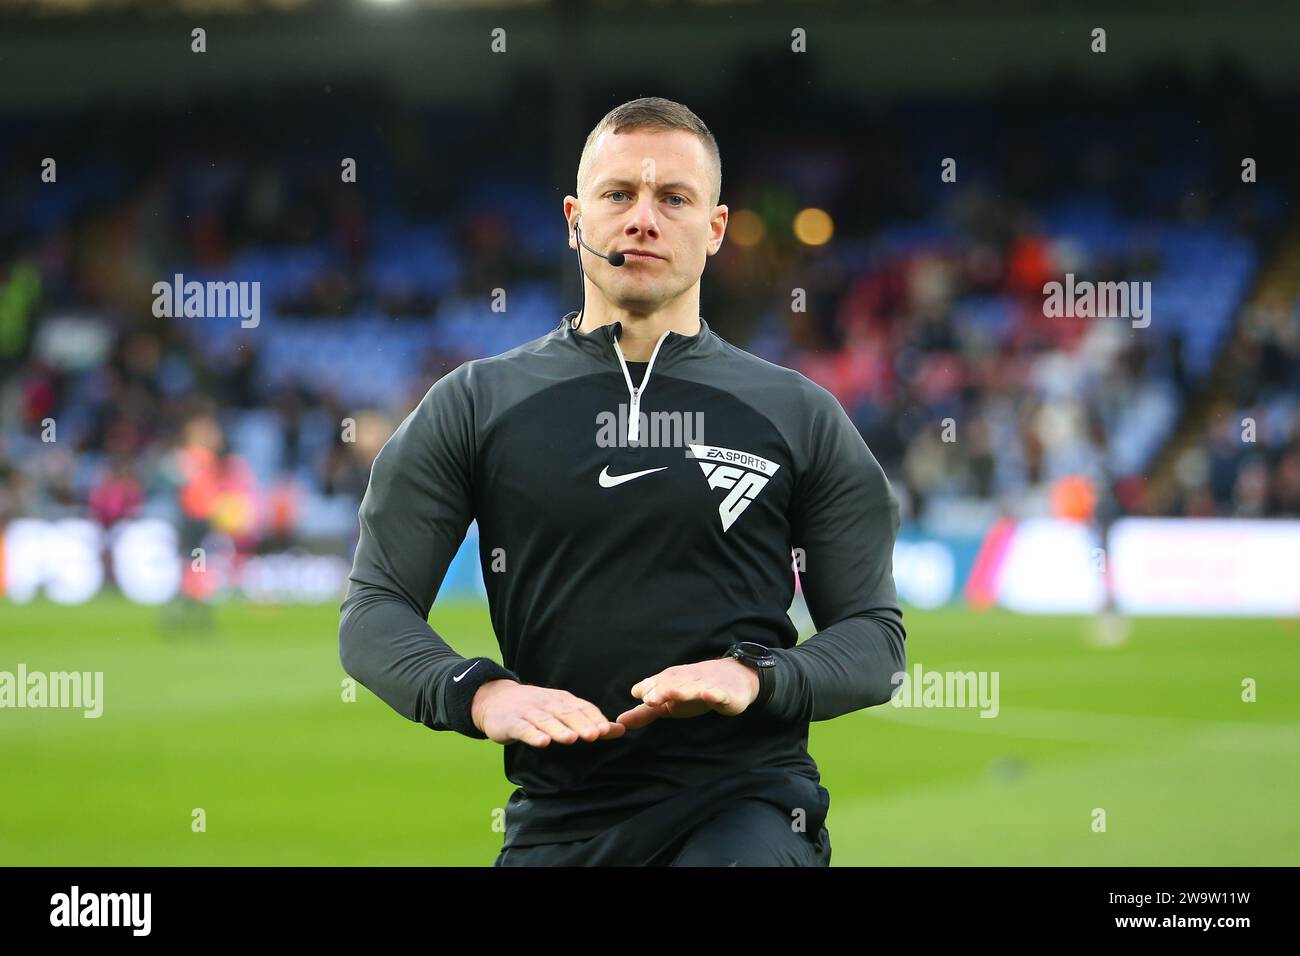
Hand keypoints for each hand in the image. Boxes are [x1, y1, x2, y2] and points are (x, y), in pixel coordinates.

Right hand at [471, 680, 626, 746]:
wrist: (495, 700)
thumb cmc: (535, 709)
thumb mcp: (562, 710)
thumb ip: (590, 721)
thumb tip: (620, 730)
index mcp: (562, 700)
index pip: (581, 707)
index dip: (593, 718)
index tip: (606, 730)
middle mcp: (547, 703)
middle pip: (566, 713)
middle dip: (581, 724)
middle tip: (594, 734)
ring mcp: (528, 712)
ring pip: (545, 720)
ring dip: (559, 729)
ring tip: (571, 739)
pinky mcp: (512, 722)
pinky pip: (524, 728)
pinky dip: (533, 735)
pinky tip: (543, 742)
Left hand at [615, 659, 759, 729]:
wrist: (733, 678)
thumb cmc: (694, 691)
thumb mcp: (669, 703)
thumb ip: (645, 712)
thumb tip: (619, 721)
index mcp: (672, 681)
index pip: (658, 683)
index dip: (649, 688)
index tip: (638, 694)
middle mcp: (687, 680)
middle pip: (673, 684)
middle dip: (661, 690)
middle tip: (648, 698)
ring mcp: (706, 685)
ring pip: (693, 687)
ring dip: (683, 690)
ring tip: (672, 694)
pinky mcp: (724, 693)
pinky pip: (719, 693)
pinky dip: (714, 693)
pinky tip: (709, 694)